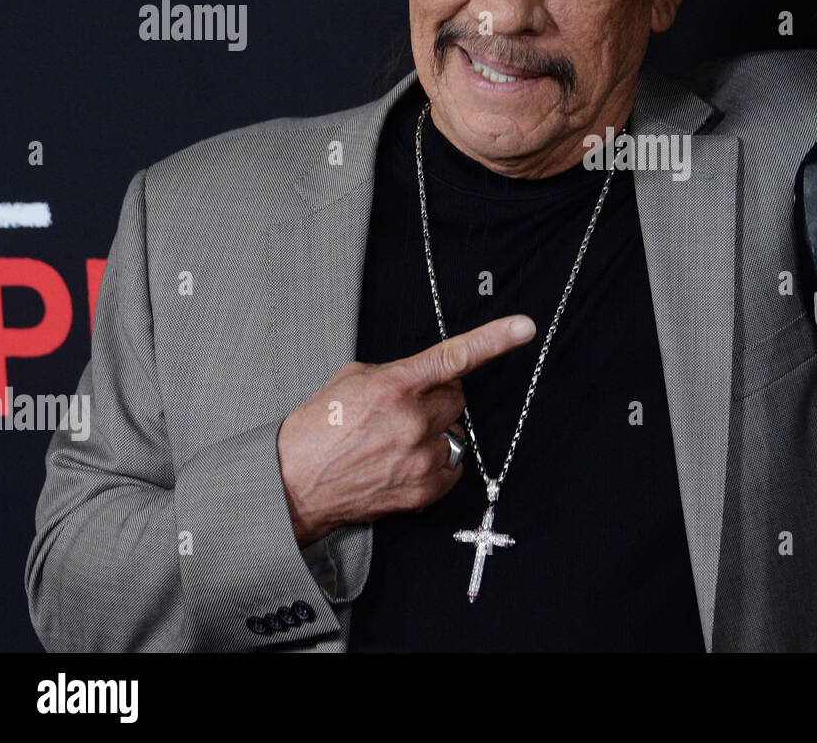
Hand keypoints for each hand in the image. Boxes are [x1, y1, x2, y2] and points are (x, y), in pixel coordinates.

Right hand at [276, 314, 535, 547]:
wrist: (292, 485)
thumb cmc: (316, 428)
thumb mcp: (350, 380)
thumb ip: (395, 373)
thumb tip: (424, 377)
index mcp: (394, 385)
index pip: (453, 357)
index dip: (494, 339)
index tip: (523, 327)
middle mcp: (412, 420)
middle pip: (455, 398)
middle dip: (435, 399)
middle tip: (402, 412)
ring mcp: (420, 456)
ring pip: (453, 431)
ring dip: (433, 432)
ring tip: (395, 443)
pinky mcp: (423, 488)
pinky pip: (452, 465)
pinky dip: (435, 461)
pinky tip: (403, 462)